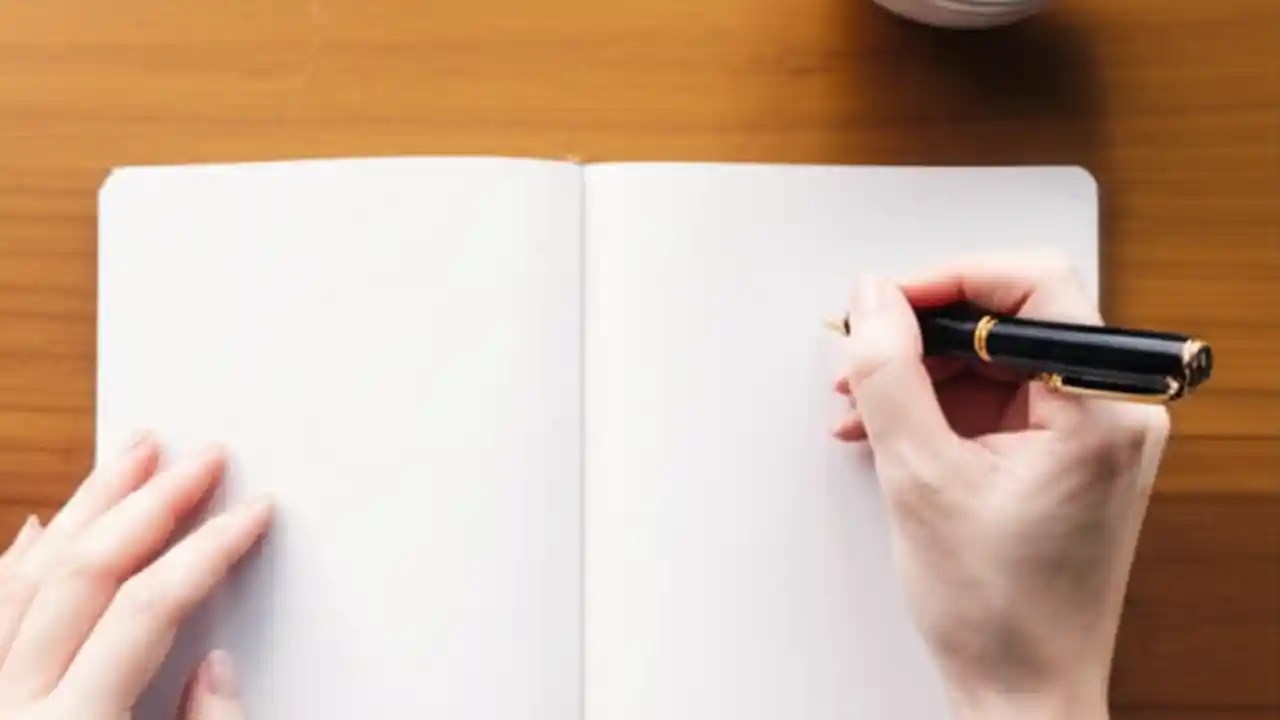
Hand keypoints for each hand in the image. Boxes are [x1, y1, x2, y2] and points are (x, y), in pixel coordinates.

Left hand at [0, 437, 270, 718]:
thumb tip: (217, 666)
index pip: (150, 607)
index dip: (210, 550)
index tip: (251, 514)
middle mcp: (12, 703)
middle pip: (86, 571)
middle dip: (154, 502)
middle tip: (200, 460)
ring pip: (29, 574)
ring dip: (88, 506)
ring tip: (130, 460)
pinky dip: (19, 558)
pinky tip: (43, 528)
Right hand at [833, 258, 1168, 719]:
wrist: (1020, 689)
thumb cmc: (997, 613)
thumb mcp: (920, 477)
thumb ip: (889, 374)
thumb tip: (872, 299)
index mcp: (1101, 410)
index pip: (1033, 286)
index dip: (948, 280)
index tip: (886, 301)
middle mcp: (1113, 412)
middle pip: (1009, 323)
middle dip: (921, 336)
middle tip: (859, 350)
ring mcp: (1093, 435)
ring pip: (995, 363)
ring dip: (921, 376)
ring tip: (860, 406)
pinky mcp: (1067, 457)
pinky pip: (998, 402)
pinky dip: (940, 409)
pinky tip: (888, 429)